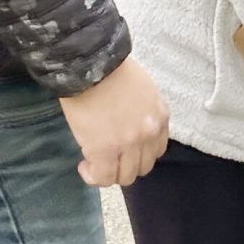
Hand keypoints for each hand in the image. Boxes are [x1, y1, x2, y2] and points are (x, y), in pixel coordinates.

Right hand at [58, 57, 169, 186]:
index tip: (123, 149)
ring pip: (125, 177)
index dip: (139, 154)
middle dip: (125, 165)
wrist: (91, 65)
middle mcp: (149, 133)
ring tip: (93, 162)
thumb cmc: (112, 71)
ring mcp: (128, 144)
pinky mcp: (104, 151)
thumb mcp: (143, 91)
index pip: (157, 150)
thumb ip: (144, 112)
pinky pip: (103, 178)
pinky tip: (83, 165)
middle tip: (108, 157)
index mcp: (160, 117)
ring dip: (109, 173)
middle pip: (143, 167)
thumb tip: (131, 127)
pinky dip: (92, 176)